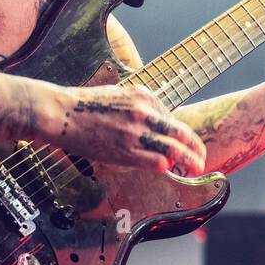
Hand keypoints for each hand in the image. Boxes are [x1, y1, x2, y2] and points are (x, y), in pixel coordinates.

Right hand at [44, 83, 206, 176]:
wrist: (61, 112)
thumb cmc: (84, 104)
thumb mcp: (117, 95)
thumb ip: (137, 107)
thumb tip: (153, 123)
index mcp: (143, 95)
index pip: (170, 116)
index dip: (180, 132)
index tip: (185, 141)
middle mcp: (144, 112)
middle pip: (179, 132)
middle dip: (195, 146)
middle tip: (202, 157)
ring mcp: (136, 132)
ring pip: (173, 148)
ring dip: (188, 160)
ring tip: (196, 168)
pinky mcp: (125, 150)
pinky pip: (155, 159)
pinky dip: (165, 165)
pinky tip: (169, 169)